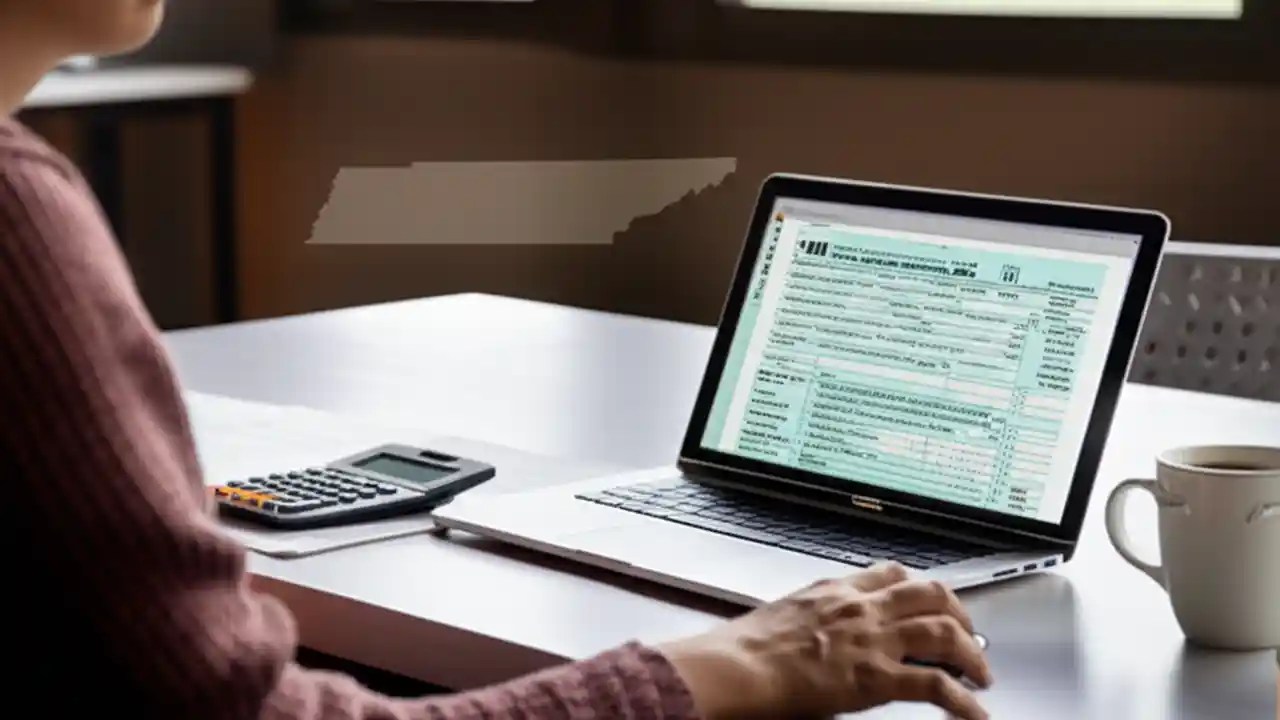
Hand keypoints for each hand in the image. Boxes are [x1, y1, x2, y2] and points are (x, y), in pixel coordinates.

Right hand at [658, 563, 992, 719]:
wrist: (738, 666)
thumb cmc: (746, 647)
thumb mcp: (784, 614)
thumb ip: (813, 616)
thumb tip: (818, 627)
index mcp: (836, 589)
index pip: (892, 573)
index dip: (921, 586)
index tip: (932, 600)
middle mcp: (862, 607)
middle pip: (931, 593)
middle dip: (960, 613)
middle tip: (970, 635)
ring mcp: (873, 640)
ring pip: (944, 631)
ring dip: (972, 653)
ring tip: (981, 673)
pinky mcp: (877, 677)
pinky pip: (936, 684)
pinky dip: (964, 700)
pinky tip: (975, 712)